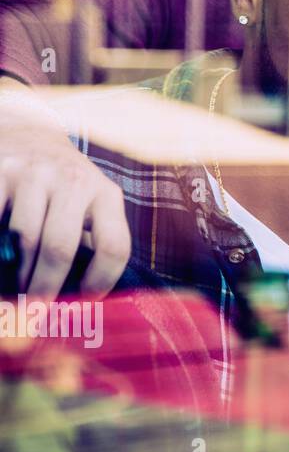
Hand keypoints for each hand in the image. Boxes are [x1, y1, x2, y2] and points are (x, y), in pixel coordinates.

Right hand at [0, 80, 129, 296]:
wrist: (29, 135)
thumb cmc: (63, 189)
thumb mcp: (88, 205)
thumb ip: (89, 242)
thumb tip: (80, 305)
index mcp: (106, 194)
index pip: (114, 246)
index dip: (100, 282)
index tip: (84, 305)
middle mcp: (74, 180)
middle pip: (60, 247)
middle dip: (44, 289)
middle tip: (34, 316)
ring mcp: (34, 174)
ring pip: (22, 238)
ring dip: (16, 274)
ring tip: (15, 291)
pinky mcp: (0, 172)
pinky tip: (1, 262)